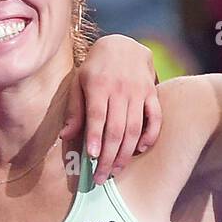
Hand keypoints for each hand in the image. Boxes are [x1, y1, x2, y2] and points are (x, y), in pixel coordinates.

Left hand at [63, 35, 161, 184]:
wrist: (123, 44)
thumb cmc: (95, 67)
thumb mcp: (79, 81)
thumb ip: (74, 109)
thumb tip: (66, 135)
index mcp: (98, 85)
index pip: (97, 116)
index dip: (94, 138)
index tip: (91, 158)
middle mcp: (120, 89)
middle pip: (116, 129)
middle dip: (108, 156)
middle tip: (100, 178)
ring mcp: (139, 92)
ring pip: (134, 128)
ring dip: (126, 153)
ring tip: (115, 170)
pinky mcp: (152, 94)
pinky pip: (155, 118)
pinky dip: (150, 136)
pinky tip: (140, 150)